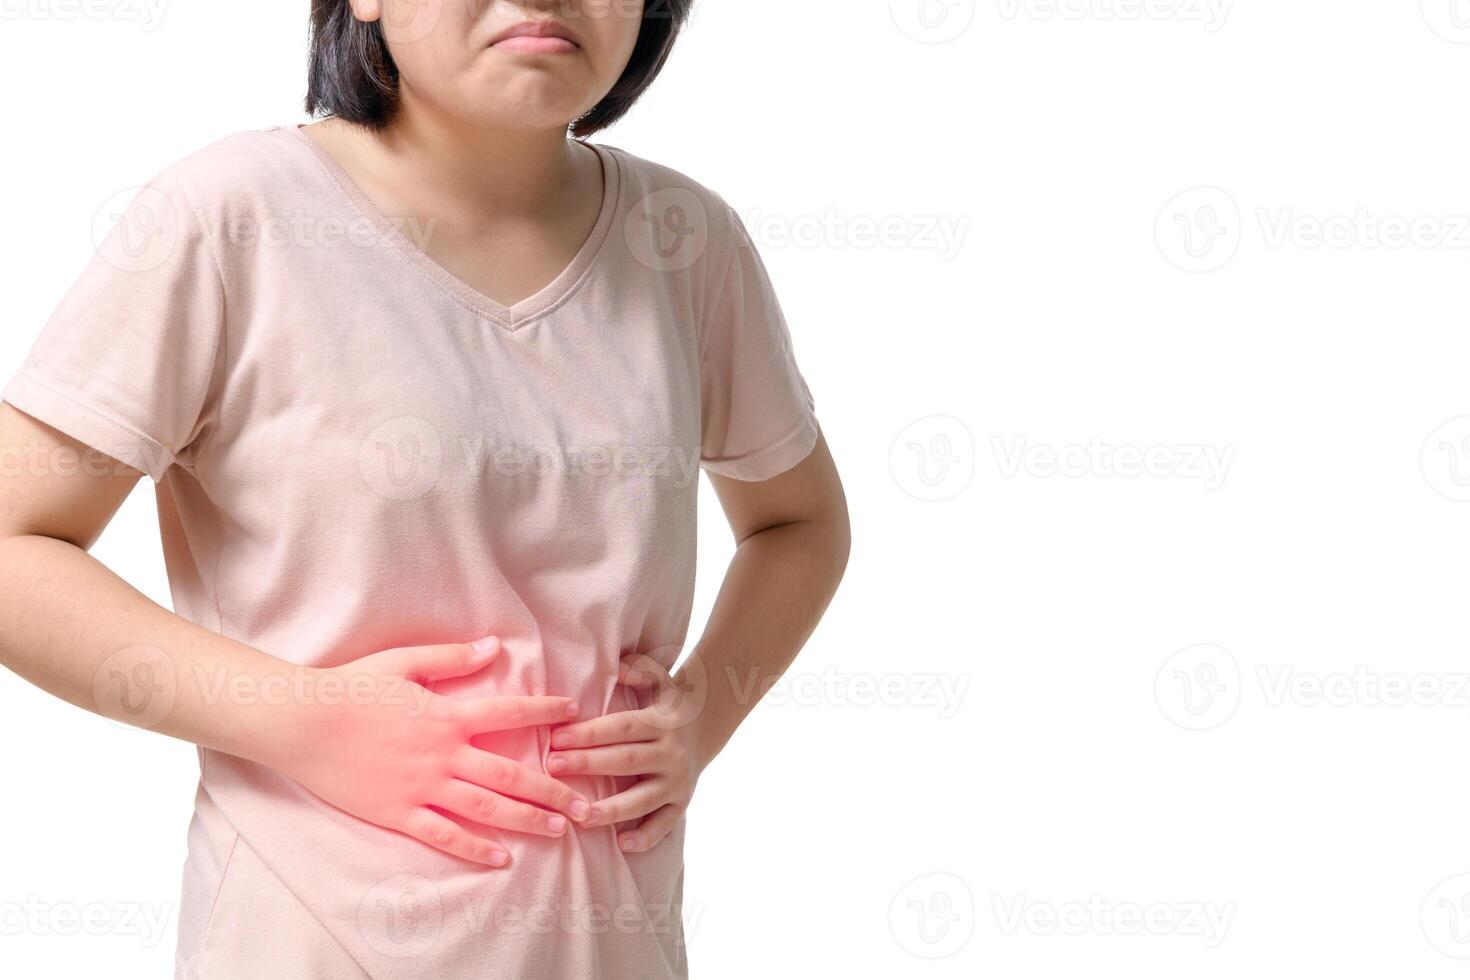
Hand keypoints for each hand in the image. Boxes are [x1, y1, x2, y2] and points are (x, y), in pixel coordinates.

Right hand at [271, 636, 590, 865]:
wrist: (301, 722)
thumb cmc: (350, 686)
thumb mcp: (404, 661)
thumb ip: (452, 658)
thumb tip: (494, 646)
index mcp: (447, 714)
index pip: (510, 713)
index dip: (546, 713)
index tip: (575, 715)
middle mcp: (443, 754)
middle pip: (511, 773)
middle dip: (553, 790)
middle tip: (587, 805)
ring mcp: (422, 787)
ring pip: (486, 807)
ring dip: (527, 820)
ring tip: (560, 830)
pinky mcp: (398, 812)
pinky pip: (444, 835)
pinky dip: (474, 848)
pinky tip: (501, 858)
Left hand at [546, 653, 703, 852]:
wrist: (707, 728)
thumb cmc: (668, 703)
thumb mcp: (661, 679)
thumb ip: (641, 669)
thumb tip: (619, 667)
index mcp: (662, 721)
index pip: (622, 727)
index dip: (590, 732)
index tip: (556, 737)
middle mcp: (672, 753)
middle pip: (626, 760)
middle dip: (588, 765)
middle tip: (552, 768)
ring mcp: (677, 782)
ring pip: (643, 799)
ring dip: (611, 809)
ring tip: (579, 815)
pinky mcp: (680, 804)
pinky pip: (663, 825)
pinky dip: (645, 837)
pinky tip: (620, 844)